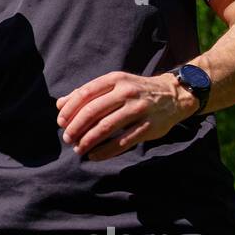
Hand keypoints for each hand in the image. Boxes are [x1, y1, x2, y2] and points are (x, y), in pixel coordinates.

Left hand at [55, 71, 195, 160]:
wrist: (174, 95)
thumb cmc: (135, 91)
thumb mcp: (114, 84)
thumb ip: (87, 92)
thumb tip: (59, 105)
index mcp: (115, 79)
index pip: (85, 93)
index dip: (70, 110)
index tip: (61, 123)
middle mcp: (127, 91)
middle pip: (93, 111)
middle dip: (76, 127)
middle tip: (67, 139)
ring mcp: (139, 109)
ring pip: (106, 127)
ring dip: (88, 141)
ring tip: (78, 149)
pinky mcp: (149, 126)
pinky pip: (123, 142)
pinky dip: (105, 151)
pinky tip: (94, 155)